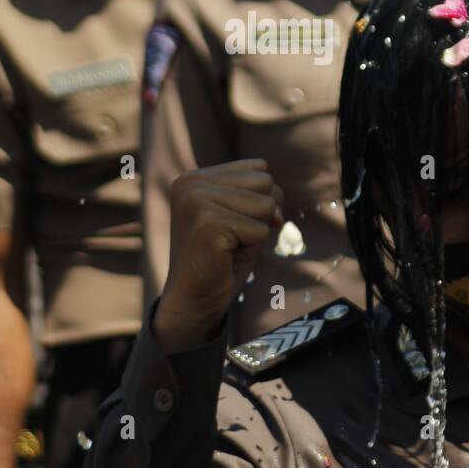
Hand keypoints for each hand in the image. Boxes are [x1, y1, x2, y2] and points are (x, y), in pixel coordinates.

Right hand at [153, 160, 283, 353]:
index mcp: (196, 177)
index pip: (259, 168)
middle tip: (234, 238)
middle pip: (265, 183)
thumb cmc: (222, 259)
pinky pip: (260, 230)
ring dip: (256, 233)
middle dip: (261, 214)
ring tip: (229, 247)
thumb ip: (263, 197)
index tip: (236, 223)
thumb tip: (276, 206)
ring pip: (266, 205)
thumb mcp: (245, 217)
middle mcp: (192, 183)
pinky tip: (225, 257)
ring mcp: (196, 201)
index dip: (262, 199)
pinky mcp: (206, 224)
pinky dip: (252, 249)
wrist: (193, 300)